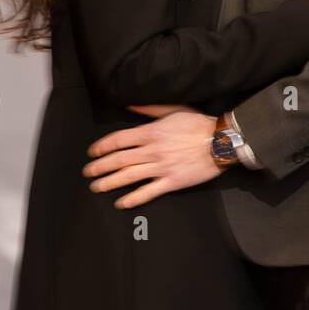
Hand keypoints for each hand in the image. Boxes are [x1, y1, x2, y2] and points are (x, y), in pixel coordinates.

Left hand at [83, 105, 221, 208]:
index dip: (102, 147)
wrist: (221, 142)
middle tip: (87, 172)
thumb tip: (129, 106)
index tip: (92, 152)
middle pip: (119, 160)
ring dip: (109, 183)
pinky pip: (148, 192)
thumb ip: (149, 110)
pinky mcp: (172, 182)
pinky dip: (133, 198)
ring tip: (96, 187)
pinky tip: (121, 203)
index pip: (118, 140)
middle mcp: (152, 151)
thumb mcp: (173, 110)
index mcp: (151, 132)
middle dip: (100, 167)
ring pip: (129, 176)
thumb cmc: (198, 124)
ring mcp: (161, 167)